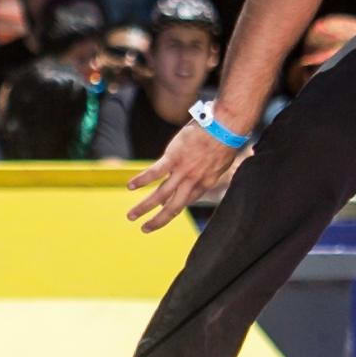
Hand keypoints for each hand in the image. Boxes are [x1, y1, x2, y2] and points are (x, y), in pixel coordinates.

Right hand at [124, 124, 240, 229]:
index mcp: (205, 184)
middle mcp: (192, 182)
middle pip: (171, 208)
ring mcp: (182, 171)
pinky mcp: (173, 158)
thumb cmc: (225, 140)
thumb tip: (204, 173)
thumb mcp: (221, 163)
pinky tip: (130, 187)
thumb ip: (209, 172)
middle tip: (144, 229)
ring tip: (131, 216)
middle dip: (157, 221)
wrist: (225, 126)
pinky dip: (141, 180)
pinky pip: (154, 173)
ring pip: (160, 195)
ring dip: (144, 207)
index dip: (173, 208)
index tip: (163, 210)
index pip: (186, 201)